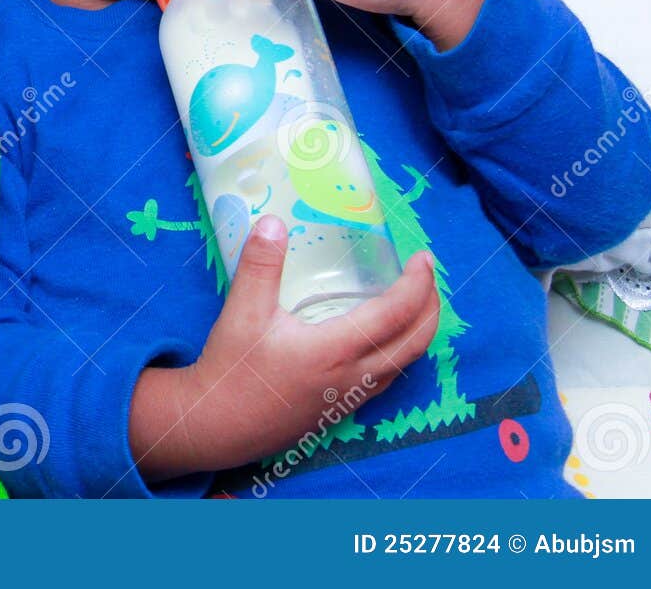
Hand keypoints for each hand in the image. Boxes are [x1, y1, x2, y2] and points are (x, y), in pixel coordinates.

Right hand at [130, 215, 438, 482]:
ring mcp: (350, 397)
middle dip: (431, 307)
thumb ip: (260, 266)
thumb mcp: (242, 312)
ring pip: (405, 364)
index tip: (423, 257)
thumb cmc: (232, 371)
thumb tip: (273, 223)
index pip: (395, 314)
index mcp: (336, 350)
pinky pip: (387, 378)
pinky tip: (383, 340)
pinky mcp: (341, 410)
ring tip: (416, 302)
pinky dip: (400, 352)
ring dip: (420, 331)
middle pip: (415, 343)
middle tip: (428, 275)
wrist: (219, 426)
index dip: (417, 284)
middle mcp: (354, 377)